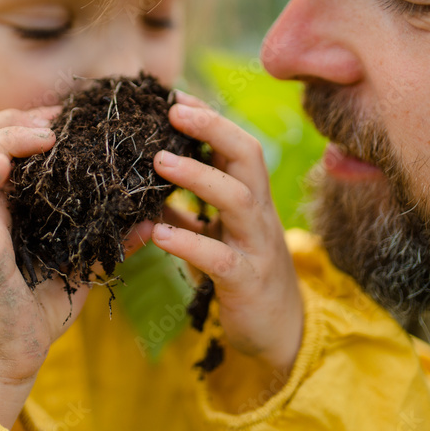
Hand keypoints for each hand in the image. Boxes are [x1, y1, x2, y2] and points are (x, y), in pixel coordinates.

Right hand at [0, 106, 91, 427]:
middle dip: (14, 119)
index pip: (0, 140)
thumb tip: (152, 214)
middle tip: (56, 120)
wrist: (14, 358)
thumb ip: (110, 235)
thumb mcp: (83, 261)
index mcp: (4, 201)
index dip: (28, 119)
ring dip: (2, 138)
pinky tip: (1, 165)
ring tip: (42, 136)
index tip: (68, 113)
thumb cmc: (41, 307)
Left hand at [151, 92, 303, 374]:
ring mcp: (256, 246)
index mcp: (251, 197)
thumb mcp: (218, 234)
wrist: (282, 333)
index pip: (237, 144)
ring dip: (198, 176)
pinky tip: (156, 233)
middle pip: (247, 156)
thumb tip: (146, 183)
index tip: (175, 96)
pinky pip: (219, 258)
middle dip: (213, 128)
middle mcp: (259, 214)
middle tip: (172, 111)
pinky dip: (187, 242)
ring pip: (238, 198)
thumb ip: (188, 210)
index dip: (210, 117)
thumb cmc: (243, 274)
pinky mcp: (247, 281)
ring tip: (159, 161)